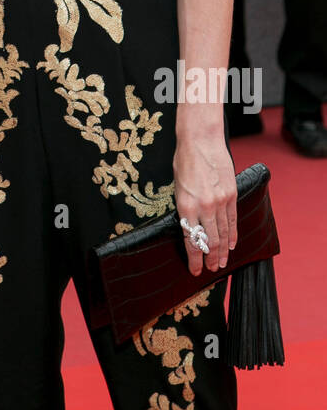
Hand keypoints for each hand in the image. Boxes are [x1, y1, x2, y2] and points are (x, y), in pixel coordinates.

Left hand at [173, 135, 236, 276]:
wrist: (201, 139)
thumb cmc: (184, 160)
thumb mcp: (177, 186)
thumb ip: (184, 207)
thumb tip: (190, 225)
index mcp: (185, 205)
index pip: (191, 240)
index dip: (194, 259)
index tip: (195, 270)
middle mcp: (204, 206)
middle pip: (209, 241)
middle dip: (210, 259)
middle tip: (211, 270)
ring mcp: (220, 201)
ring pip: (223, 234)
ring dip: (222, 251)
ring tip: (221, 263)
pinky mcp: (231, 194)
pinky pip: (233, 220)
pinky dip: (232, 235)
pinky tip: (231, 245)